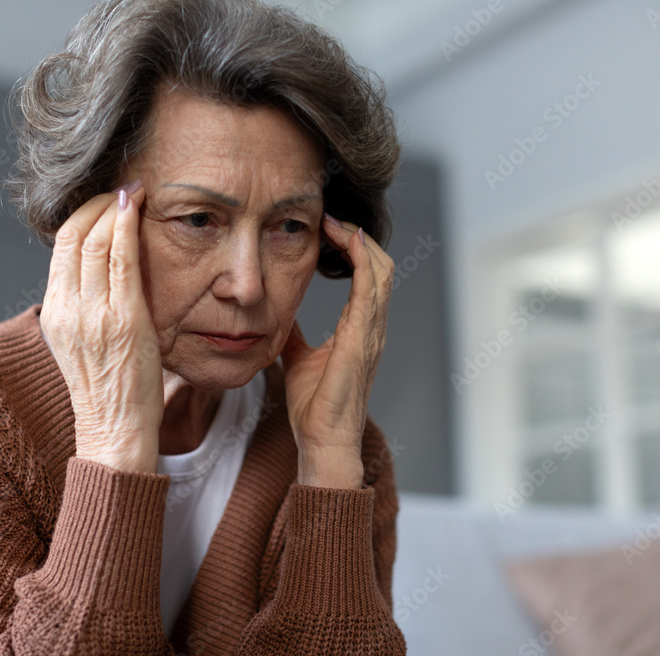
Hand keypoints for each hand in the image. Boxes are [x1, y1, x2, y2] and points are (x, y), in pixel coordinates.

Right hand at [39, 181, 162, 473]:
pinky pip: (122, 261)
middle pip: (74, 236)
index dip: (82, 215)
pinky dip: (128, 228)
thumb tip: (106, 274)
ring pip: (95, 242)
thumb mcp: (86, 344)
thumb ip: (90, 308)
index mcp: (56, 314)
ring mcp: (94, 314)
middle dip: (99, 204)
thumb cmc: (109, 391)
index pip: (61, 248)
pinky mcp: (123, 320)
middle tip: (122, 188)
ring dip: (116, 209)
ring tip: (134, 192)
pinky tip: (139, 209)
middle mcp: (68, 310)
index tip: (105, 201)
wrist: (114, 432)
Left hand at [279, 214, 393, 488]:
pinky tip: (348, 241)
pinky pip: (371, 291)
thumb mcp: (297, 357)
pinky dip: (363, 261)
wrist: (321, 441)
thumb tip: (278, 315)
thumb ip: (294, 333)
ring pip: (381, 272)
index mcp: (359, 329)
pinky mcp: (363, 339)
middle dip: (357, 237)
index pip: (366, 276)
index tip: (327, 228)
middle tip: (331, 218)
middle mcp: (371, 326)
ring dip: (361, 243)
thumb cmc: (314, 407)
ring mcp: (371, 332)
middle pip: (379, 266)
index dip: (351, 248)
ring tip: (337, 223)